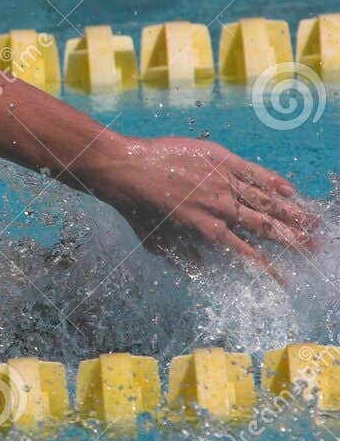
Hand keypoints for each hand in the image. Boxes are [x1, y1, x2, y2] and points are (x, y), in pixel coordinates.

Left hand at [88, 136, 320, 276]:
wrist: (124, 167)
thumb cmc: (134, 206)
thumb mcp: (154, 240)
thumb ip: (180, 254)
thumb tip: (199, 267)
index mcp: (207, 230)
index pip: (247, 253)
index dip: (269, 268)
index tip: (286, 280)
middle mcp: (221, 208)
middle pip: (266, 227)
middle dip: (294, 240)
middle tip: (315, 249)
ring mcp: (222, 182)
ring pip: (266, 201)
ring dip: (292, 214)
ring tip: (314, 224)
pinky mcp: (220, 159)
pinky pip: (253, 171)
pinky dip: (273, 181)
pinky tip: (290, 191)